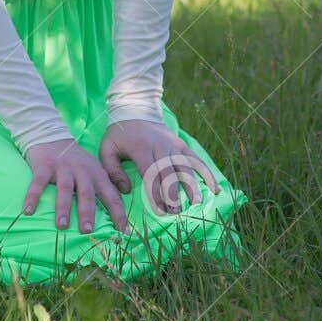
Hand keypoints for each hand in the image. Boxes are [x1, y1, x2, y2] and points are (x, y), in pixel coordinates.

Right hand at [22, 136, 130, 233]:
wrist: (51, 135)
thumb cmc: (75, 161)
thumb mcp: (94, 170)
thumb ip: (104, 188)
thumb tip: (118, 216)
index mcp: (97, 174)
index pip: (111, 196)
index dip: (118, 214)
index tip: (123, 232)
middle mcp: (82, 170)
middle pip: (86, 193)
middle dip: (87, 212)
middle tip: (87, 231)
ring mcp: (63, 167)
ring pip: (64, 189)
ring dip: (63, 207)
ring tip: (61, 225)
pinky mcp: (44, 165)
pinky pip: (38, 183)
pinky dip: (33, 196)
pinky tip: (28, 211)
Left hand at [99, 119, 219, 214]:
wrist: (136, 108)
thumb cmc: (119, 133)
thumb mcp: (107, 148)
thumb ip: (112, 170)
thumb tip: (125, 190)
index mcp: (141, 148)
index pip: (151, 173)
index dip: (156, 193)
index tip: (160, 210)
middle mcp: (160, 146)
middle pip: (170, 172)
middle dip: (174, 193)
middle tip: (176, 212)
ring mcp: (173, 144)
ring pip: (185, 166)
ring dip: (192, 185)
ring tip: (196, 203)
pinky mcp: (181, 144)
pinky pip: (195, 158)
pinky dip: (206, 172)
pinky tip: (214, 187)